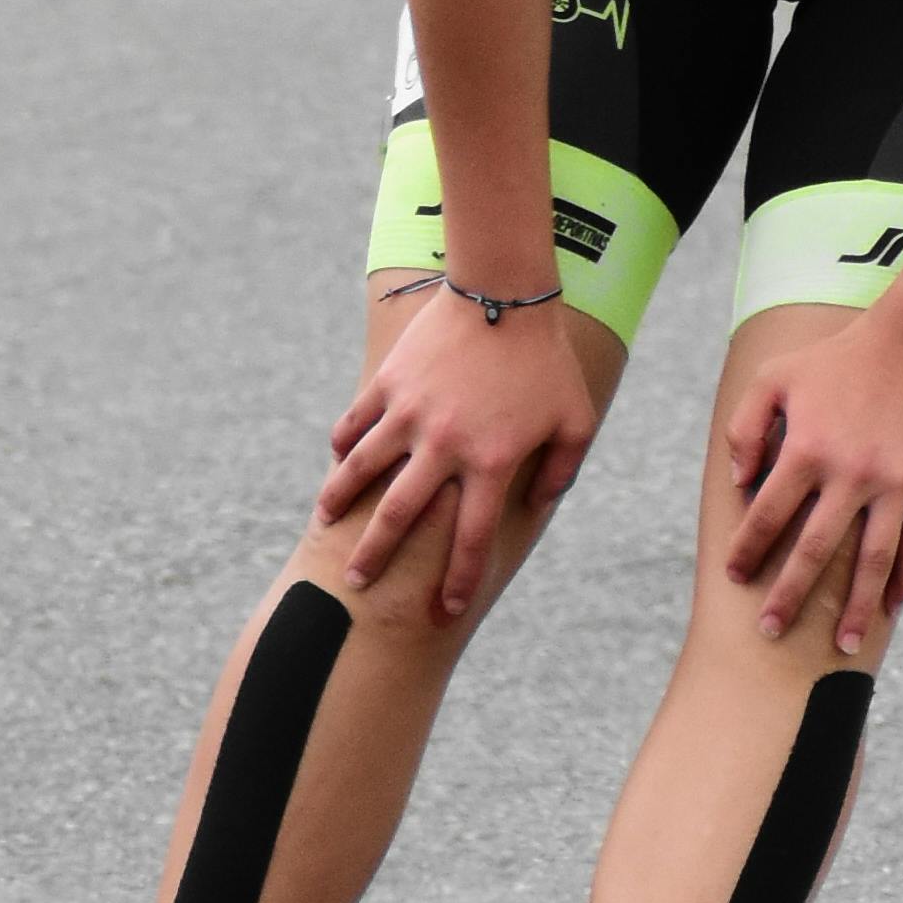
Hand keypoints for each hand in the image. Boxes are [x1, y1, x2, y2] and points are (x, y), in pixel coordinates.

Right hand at [319, 292, 596, 621]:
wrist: (504, 292)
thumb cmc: (545, 360)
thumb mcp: (575, 419)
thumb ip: (560, 469)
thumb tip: (539, 505)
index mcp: (490, 462)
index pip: (470, 538)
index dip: (458, 580)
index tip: (446, 610)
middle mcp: (444, 445)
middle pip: (400, 516)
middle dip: (375, 556)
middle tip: (356, 584)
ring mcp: (410, 413)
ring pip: (362, 469)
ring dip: (340, 502)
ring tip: (327, 525)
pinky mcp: (389, 383)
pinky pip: (356, 423)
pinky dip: (344, 446)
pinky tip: (338, 462)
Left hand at [723, 320, 902, 656]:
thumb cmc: (834, 361)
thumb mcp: (773, 378)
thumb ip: (746, 429)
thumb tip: (738, 485)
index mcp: (807, 450)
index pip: (766, 515)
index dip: (747, 550)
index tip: (735, 576)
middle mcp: (850, 475)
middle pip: (814, 552)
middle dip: (789, 596)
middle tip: (770, 631)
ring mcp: (895, 485)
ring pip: (872, 561)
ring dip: (855, 608)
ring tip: (841, 647)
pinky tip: (892, 606)